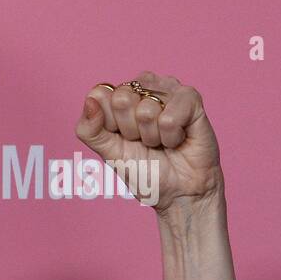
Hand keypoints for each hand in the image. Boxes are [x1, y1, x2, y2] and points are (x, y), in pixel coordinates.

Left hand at [75, 71, 221, 214]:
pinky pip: (170, 117)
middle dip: (131, 129)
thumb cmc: (143, 170)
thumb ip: (89, 129)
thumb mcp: (107, 152)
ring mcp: (168, 89)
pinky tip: (177, 139)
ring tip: (161, 141)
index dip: (109, 123)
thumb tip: (90, 100)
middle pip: (121, 99)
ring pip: (146, 109)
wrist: (176, 192)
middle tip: (143, 141)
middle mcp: (143, 87)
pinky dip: (171, 136)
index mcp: (118, 95)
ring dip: (152, 135)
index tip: (122, 137)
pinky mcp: (191, 99)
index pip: (99, 94)